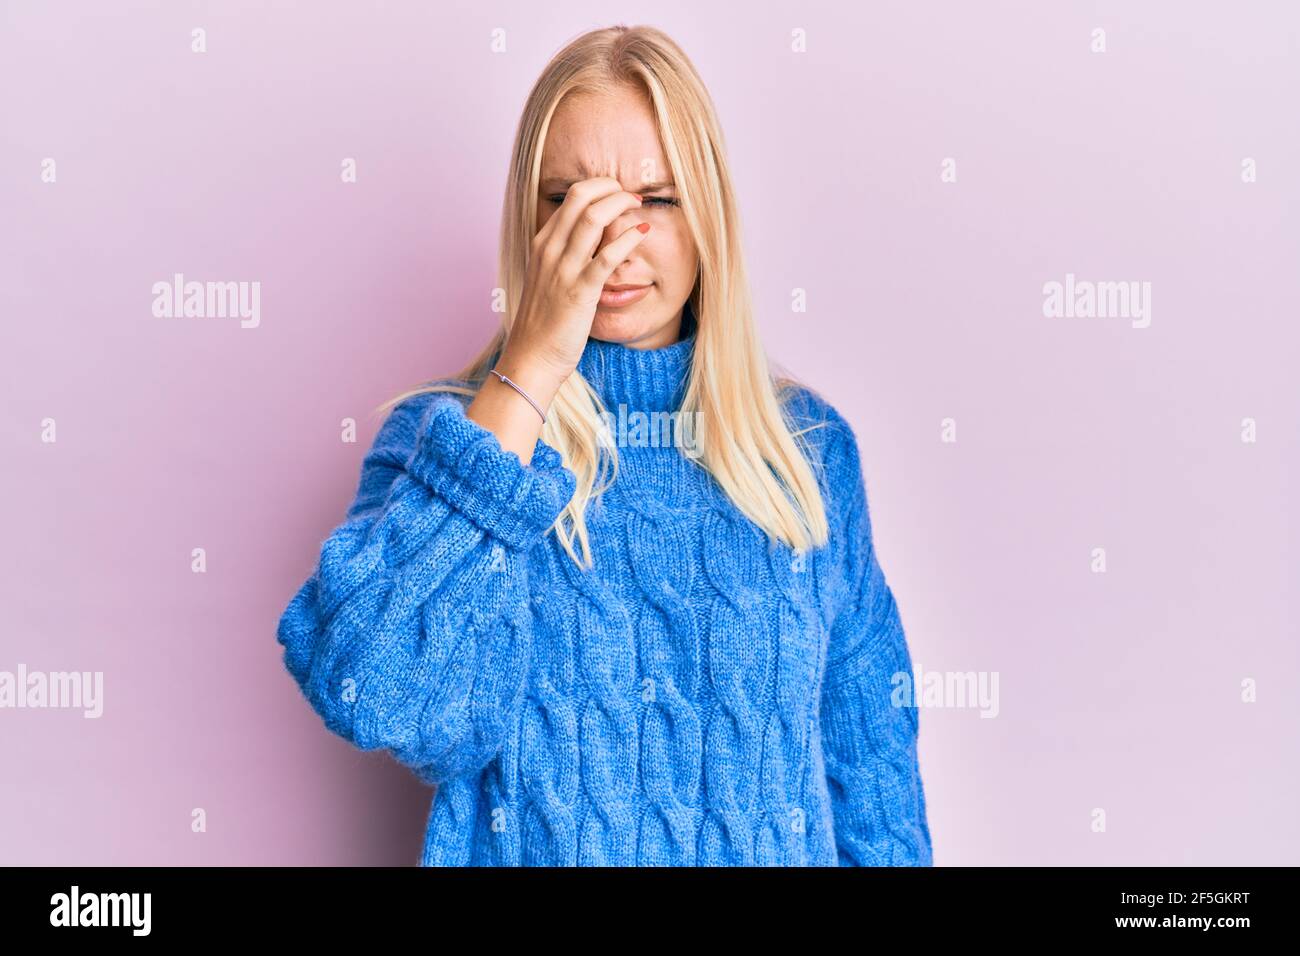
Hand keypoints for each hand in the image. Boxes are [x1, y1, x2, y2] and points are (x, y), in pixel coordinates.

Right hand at [466, 177, 649, 462]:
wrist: (531, 358)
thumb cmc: (543, 322)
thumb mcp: (548, 279)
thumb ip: (565, 256)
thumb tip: (589, 242)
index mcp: (542, 244)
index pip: (571, 198)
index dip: (599, 188)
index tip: (618, 193)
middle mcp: (550, 250)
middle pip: (581, 197)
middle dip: (611, 188)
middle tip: (631, 194)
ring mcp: (564, 269)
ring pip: (594, 218)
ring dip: (621, 204)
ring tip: (639, 205)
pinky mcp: (580, 291)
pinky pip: (607, 255)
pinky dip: (628, 238)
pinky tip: (642, 232)